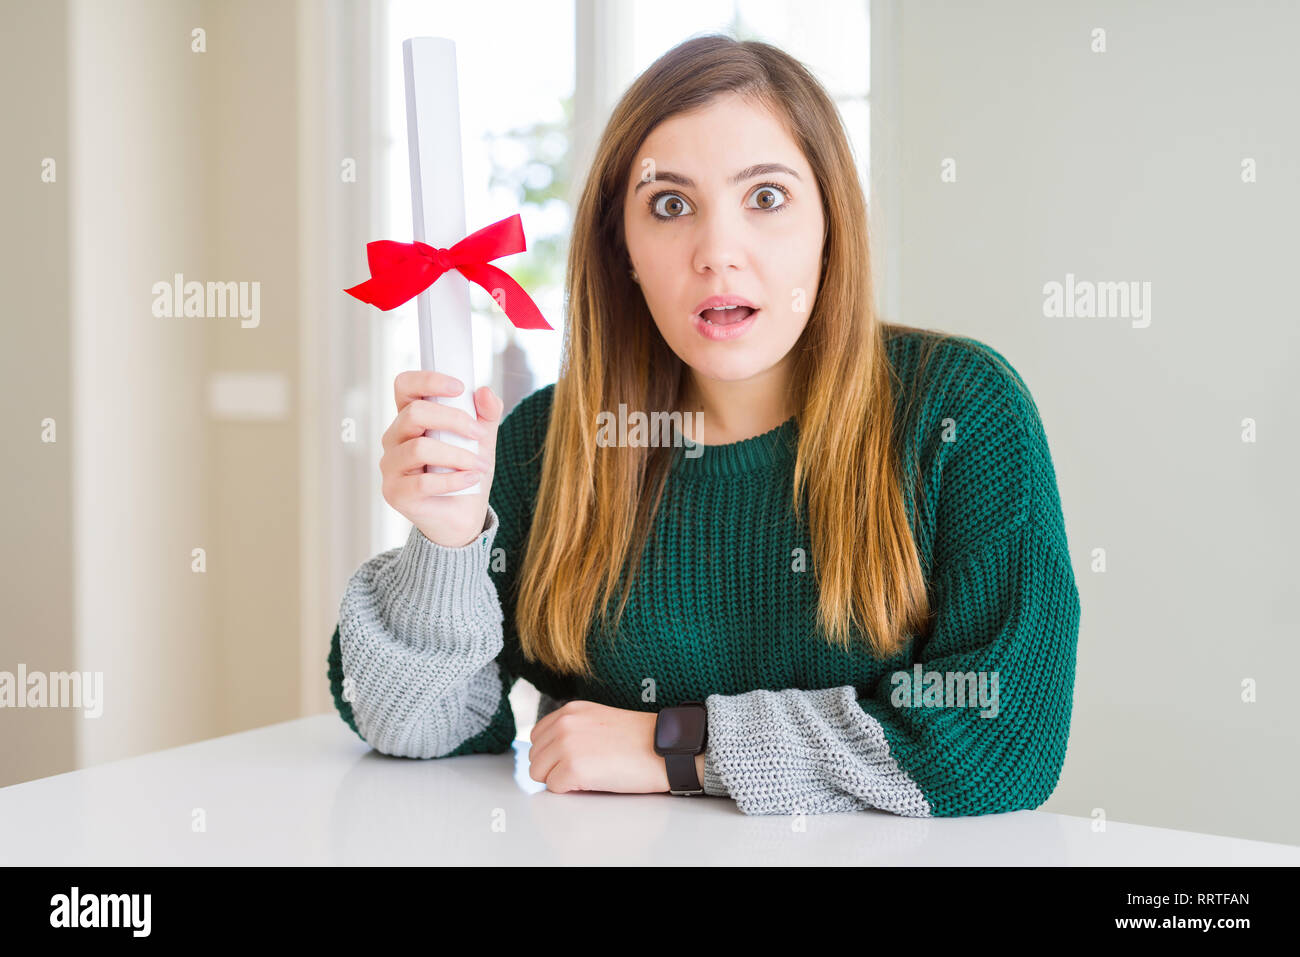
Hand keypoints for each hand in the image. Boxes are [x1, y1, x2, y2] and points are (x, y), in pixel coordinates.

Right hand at [380, 370, 503, 547]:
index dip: (428, 380)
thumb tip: (485, 392)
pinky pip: (423, 482)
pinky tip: (471, 479)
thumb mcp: (482, 439)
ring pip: (420, 448)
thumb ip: (487, 414)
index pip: (405, 386)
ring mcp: (391, 466)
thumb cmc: (466, 472)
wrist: (463, 515)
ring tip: (480, 465)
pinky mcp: (395, 493)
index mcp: (410, 418)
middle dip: (454, 420)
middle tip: (479, 433)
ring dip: (458, 455)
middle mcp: (394, 439)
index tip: (460, 387)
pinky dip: (454, 480)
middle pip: (414, 414)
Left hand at [527, 700, 705, 794]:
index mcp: (570, 711)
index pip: (536, 736)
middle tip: (583, 770)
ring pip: (539, 774)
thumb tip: (551, 754)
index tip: (572, 759)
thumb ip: (573, 729)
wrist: (665, 748)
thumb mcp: (598, 721)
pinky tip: (593, 782)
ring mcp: (566, 746)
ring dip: (559, 779)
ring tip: (588, 776)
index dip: (552, 753)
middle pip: (535, 757)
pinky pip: (554, 788)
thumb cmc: (640, 740)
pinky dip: (570, 790)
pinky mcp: (573, 769)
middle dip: (553, 768)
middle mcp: (564, 724)